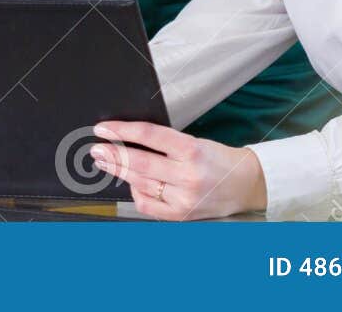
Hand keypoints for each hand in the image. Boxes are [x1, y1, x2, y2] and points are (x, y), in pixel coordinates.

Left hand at [90, 120, 266, 219]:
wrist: (245, 184)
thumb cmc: (218, 159)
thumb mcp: (194, 141)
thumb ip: (164, 143)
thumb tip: (127, 140)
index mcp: (192, 150)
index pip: (149, 136)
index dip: (122, 131)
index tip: (103, 128)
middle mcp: (188, 175)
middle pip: (140, 163)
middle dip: (113, 155)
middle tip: (96, 148)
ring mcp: (184, 197)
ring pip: (141, 183)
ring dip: (119, 172)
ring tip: (106, 162)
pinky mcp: (181, 214)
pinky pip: (148, 204)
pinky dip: (136, 193)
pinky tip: (130, 183)